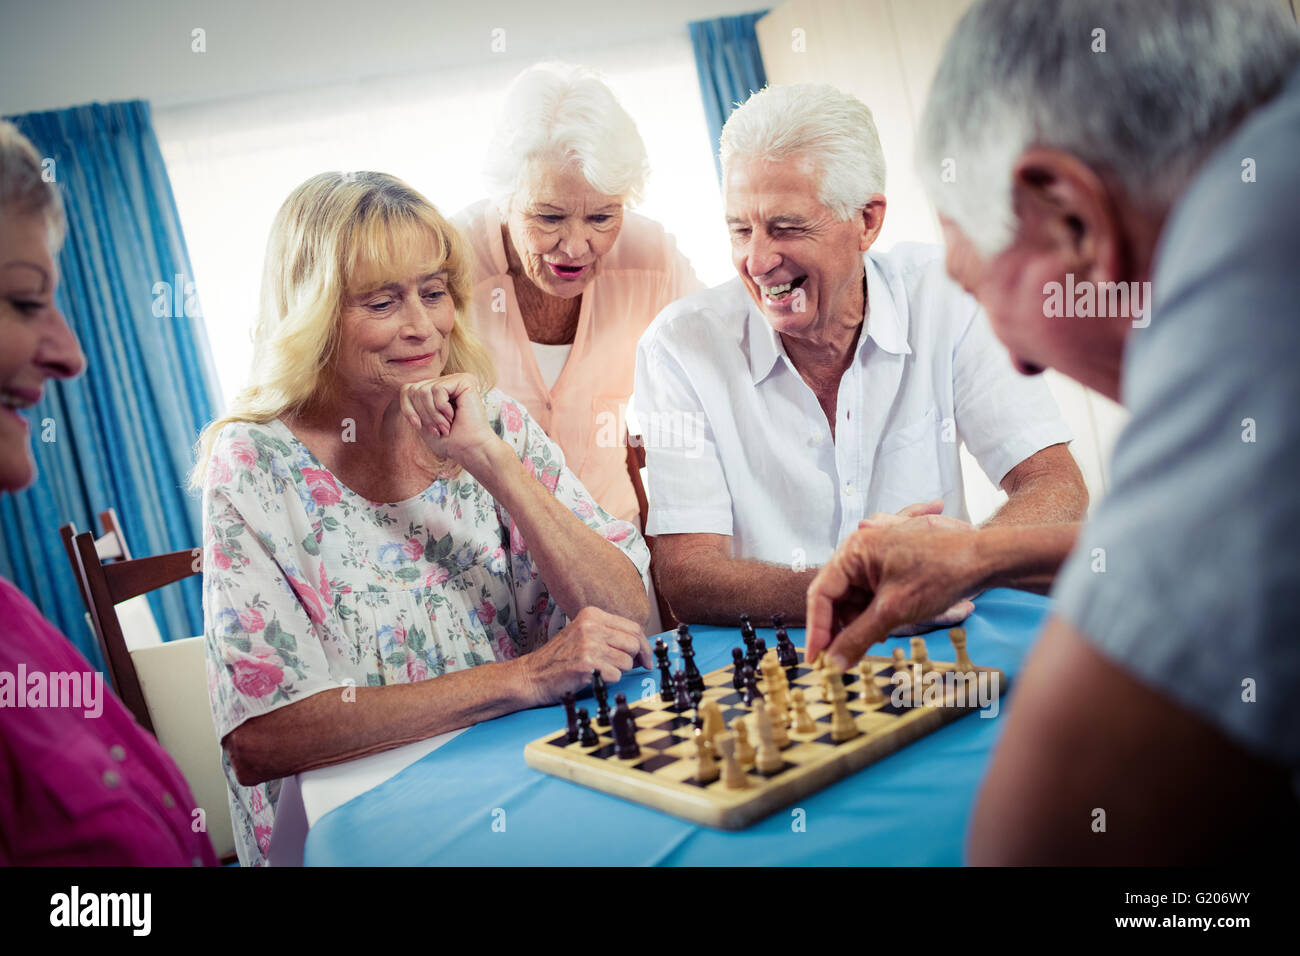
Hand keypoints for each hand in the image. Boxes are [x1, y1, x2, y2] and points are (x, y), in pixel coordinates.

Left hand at [399, 373, 500, 473]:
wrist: (470, 449)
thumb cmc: (449, 440)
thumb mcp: (422, 422)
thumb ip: (413, 403)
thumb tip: (405, 386)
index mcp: (437, 390)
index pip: (408, 390)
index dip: (408, 409)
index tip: (419, 426)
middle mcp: (447, 381)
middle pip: (414, 390)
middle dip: (422, 414)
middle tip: (438, 428)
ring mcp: (456, 379)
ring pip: (424, 390)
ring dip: (432, 414)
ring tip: (446, 425)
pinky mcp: (464, 380)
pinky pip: (438, 389)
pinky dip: (441, 407)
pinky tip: (453, 415)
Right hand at [517, 607, 653, 706]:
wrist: (531, 675)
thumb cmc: (559, 658)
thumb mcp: (583, 634)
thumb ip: (610, 635)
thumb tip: (642, 649)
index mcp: (592, 615)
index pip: (633, 627)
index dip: (644, 646)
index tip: (646, 659)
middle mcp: (591, 626)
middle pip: (634, 643)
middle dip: (634, 659)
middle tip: (625, 668)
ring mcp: (588, 644)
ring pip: (627, 661)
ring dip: (618, 671)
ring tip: (599, 671)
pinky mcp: (586, 664)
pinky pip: (615, 676)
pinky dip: (607, 681)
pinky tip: (592, 678)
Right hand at [805, 521, 985, 670]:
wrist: (983, 559)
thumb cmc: (940, 573)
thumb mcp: (893, 611)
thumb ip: (857, 639)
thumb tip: (832, 664)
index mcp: (854, 551)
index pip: (821, 594)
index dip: (817, 630)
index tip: (816, 660)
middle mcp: (860, 550)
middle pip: (835, 598)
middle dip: (841, 628)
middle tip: (843, 659)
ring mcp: (875, 559)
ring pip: (853, 600)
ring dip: (860, 623)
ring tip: (877, 638)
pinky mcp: (890, 568)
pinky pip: (870, 596)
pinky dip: (874, 614)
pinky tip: (886, 628)